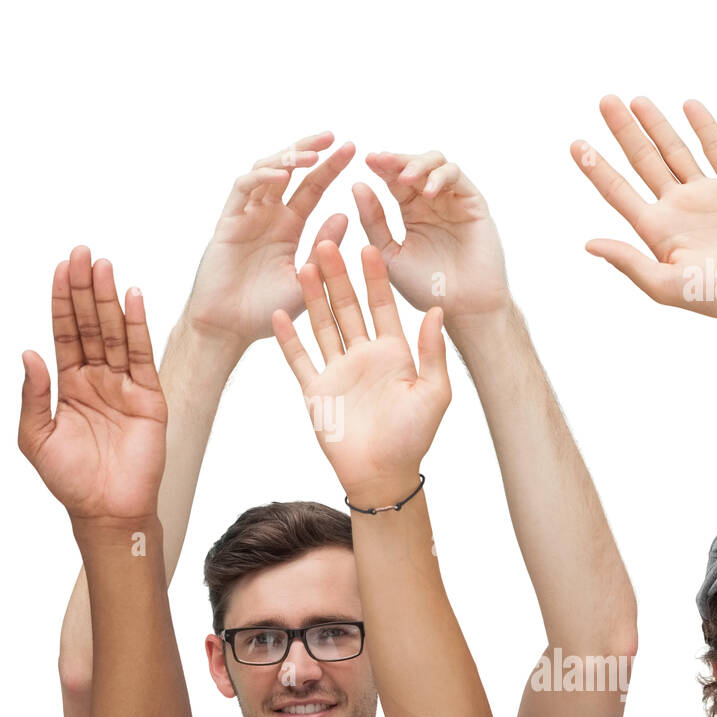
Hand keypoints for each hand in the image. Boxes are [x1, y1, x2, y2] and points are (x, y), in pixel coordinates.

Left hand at [19, 246, 165, 523]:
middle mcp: (96, 378)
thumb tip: (29, 352)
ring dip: (108, 299)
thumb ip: (32, 395)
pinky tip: (132, 298)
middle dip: (84, 289)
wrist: (105, 510)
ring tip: (104, 266)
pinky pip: (141, 355)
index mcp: (68, 385)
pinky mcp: (149, 396)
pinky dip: (137, 326)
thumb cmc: (69, 480)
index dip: (60, 301)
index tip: (59, 268)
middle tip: (82, 253)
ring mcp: (124, 385)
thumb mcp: (36, 437)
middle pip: (88, 324)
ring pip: (113, 332)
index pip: (63, 333)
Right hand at [184, 132, 354, 347]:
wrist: (229, 329)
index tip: (353, 150)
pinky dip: (261, 177)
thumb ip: (325, 248)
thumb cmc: (266, 311)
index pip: (312, 187)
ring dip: (287, 158)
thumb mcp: (307, 279)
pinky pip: (243, 189)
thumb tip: (346, 215)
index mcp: (289, 227)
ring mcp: (246, 216)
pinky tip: (281, 174)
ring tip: (310, 155)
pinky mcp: (228, 221)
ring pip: (266, 171)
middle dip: (309, 149)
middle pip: (289, 170)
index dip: (331, 167)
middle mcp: (268, 216)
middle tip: (333, 137)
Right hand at [272, 241, 449, 505]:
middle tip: (328, 241)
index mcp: (394, 353)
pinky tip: (279, 313)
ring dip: (313, 296)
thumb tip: (437, 310)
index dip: (375, 278)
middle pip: (347, 307)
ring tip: (303, 264)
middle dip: (338, 275)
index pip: (382, 306)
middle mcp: (363, 356)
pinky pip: (298, 359)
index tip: (369, 247)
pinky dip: (288, 337)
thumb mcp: (434, 393)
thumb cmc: (413, 438)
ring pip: (322, 324)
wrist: (382, 475)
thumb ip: (432, 352)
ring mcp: (337, 371)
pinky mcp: (315, 390)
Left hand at [352, 151, 509, 322]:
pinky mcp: (474, 204)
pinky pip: (458, 178)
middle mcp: (433, 202)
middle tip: (380, 160)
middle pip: (415, 165)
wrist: (461, 308)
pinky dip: (441, 178)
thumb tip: (356, 185)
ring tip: (404, 179)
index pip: (394, 180)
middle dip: (397, 160)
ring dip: (418, 165)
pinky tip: (426, 192)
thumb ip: (373, 221)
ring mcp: (454, 201)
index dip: (381, 167)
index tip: (364, 161)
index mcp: (411, 212)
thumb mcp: (389, 254)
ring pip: (437, 164)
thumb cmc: (425, 287)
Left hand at [573, 96, 716, 324]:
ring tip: (636, 100)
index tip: (576, 144)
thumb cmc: (716, 297)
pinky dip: (704, 126)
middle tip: (605, 100)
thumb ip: (628, 262)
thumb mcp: (664, 285)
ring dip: (656, 125)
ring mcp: (706, 193)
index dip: (596, 167)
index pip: (616, 191)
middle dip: (624, 131)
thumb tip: (588, 244)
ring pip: (675, 150)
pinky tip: (688, 105)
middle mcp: (676, 207)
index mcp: (654, 229)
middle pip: (642, 160)